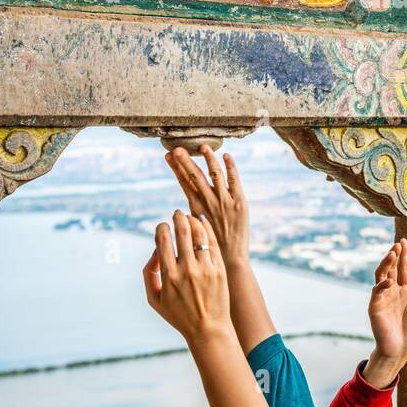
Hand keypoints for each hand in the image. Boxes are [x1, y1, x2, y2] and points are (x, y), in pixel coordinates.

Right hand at [142, 210, 232, 345]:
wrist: (208, 329)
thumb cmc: (179, 314)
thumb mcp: (154, 299)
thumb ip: (149, 274)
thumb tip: (155, 251)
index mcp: (168, 276)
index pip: (163, 240)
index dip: (162, 227)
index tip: (163, 226)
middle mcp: (186, 270)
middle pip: (182, 231)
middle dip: (178, 217)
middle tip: (177, 213)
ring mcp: (205, 269)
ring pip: (199, 234)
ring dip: (193, 220)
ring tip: (190, 216)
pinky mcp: (219, 269)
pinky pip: (213, 243)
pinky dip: (207, 229)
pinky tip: (203, 223)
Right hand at [166, 146, 249, 265]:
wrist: (230, 260)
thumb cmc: (211, 245)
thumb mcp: (196, 225)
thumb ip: (192, 211)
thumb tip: (185, 203)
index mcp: (195, 208)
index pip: (183, 182)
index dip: (175, 168)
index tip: (167, 156)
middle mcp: (208, 202)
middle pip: (194, 176)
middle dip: (185, 161)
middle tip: (177, 148)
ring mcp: (224, 201)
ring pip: (214, 174)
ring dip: (209, 159)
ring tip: (203, 146)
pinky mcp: (239, 203)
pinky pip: (234, 180)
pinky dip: (231, 167)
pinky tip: (227, 156)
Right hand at [362, 238, 406, 387]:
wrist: (401, 351)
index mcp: (405, 292)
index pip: (403, 269)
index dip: (404, 256)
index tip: (405, 242)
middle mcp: (393, 291)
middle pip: (392, 268)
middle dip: (394, 255)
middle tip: (398, 243)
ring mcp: (383, 298)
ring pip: (381, 275)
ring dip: (386, 263)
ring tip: (392, 252)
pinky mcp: (375, 306)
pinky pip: (377, 291)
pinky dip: (382, 284)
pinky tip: (390, 279)